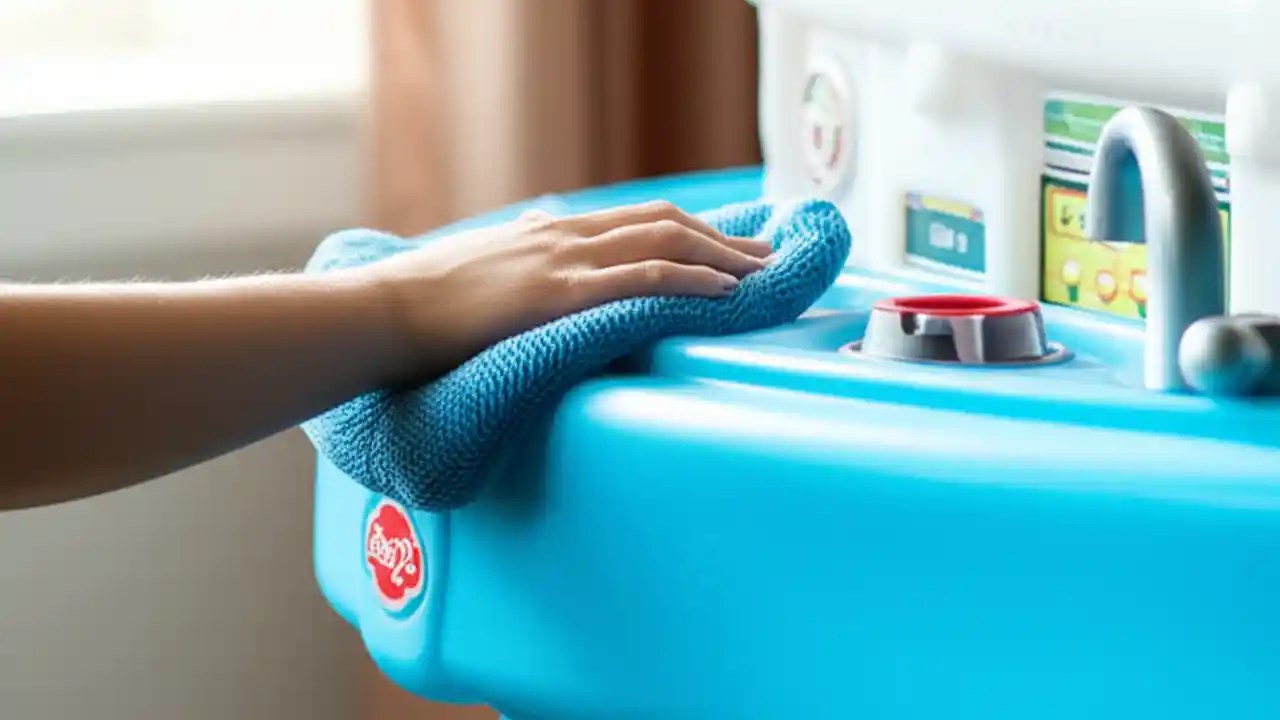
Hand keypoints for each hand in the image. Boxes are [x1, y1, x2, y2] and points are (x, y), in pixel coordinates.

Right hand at [361, 200, 772, 382]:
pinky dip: (688, 282)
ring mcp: (563, 263)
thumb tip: (537, 241)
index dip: (692, 229)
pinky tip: (722, 292)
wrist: (385, 312)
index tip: (728, 244)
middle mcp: (565, 236)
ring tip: (761, 274)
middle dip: (722, 239)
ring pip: (662, 244)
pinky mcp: (556, 295)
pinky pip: (639, 280)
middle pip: (665, 224)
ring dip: (721, 257)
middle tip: (765, 256)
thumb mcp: (482, 266)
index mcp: (550, 232)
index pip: (639, 220)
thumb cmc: (424, 300)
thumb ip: (520, 253)